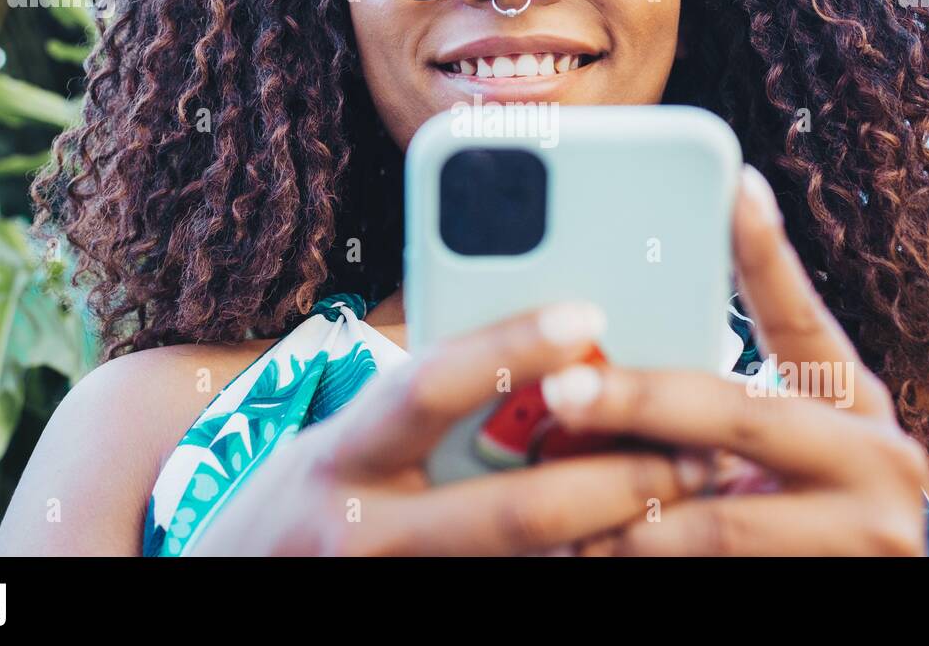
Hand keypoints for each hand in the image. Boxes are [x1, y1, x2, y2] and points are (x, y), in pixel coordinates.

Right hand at [188, 301, 711, 554]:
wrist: (230, 591)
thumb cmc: (306, 502)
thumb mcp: (340, 441)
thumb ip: (418, 404)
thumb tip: (528, 339)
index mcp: (342, 455)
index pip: (430, 388)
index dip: (509, 349)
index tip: (591, 313)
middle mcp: (364, 534)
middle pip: (511, 512)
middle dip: (617, 483)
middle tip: (699, 452)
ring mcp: (396, 593)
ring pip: (530, 573)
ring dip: (619, 542)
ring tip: (689, 503)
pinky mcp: (423, 624)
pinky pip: (516, 602)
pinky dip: (582, 577)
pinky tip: (631, 554)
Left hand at [539, 165, 928, 555]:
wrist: (857, 589)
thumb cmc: (803, 506)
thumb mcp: (787, 438)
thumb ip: (730, 395)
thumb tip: (643, 302)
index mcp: (854, 401)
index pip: (802, 316)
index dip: (767, 252)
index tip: (736, 184)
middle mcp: (879, 457)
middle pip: (740, 414)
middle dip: (641, 400)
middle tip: (563, 388)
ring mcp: (867, 532)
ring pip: (720, 517)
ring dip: (627, 511)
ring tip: (554, 504)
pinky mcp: (839, 590)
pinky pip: (720, 578)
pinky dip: (644, 563)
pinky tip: (591, 555)